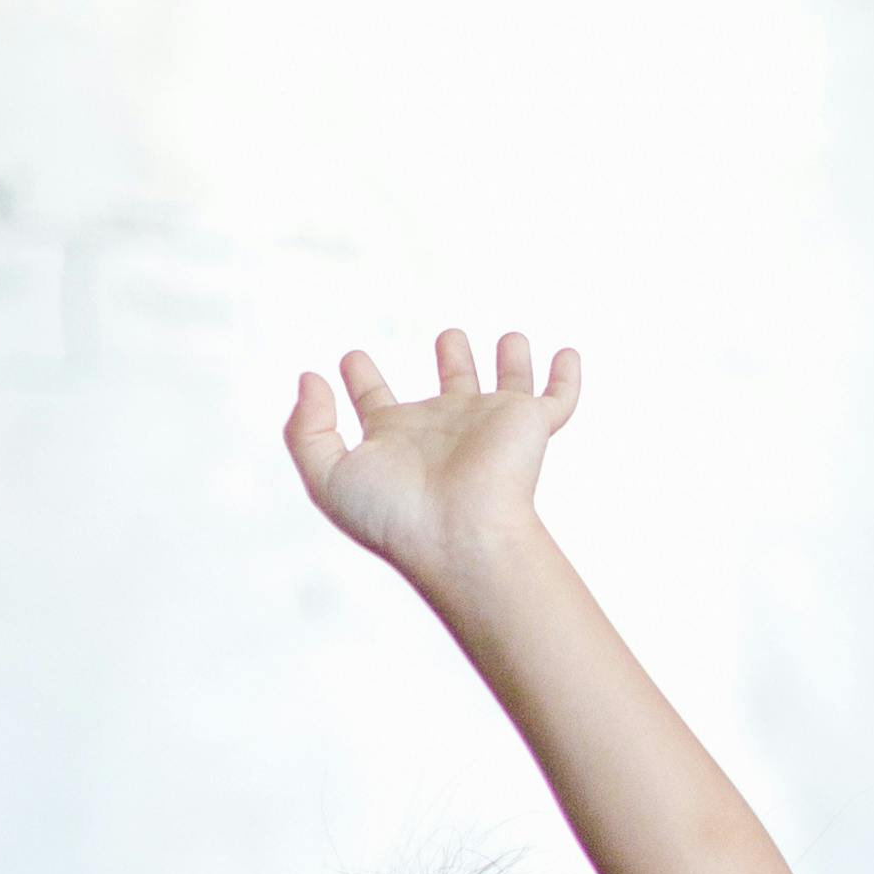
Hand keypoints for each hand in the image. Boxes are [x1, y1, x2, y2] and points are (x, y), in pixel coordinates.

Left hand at [285, 327, 578, 603]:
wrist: (460, 535)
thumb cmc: (396, 516)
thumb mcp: (328, 476)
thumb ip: (305, 429)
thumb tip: (310, 379)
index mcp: (397, 443)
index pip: (378, 404)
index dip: (362, 378)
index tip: (351, 358)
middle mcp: (445, 432)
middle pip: (451, 389)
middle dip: (451, 360)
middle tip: (448, 337)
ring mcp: (489, 426)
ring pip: (507, 386)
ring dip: (511, 362)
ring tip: (511, 339)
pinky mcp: (530, 425)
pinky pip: (558, 398)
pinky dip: (567, 377)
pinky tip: (568, 353)